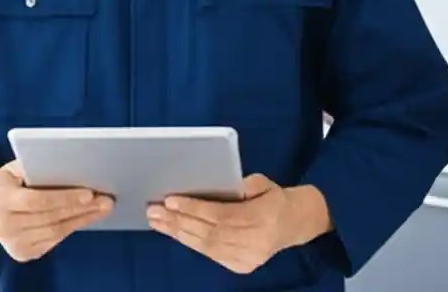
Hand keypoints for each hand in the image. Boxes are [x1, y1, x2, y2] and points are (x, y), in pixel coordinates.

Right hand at [0, 160, 113, 261]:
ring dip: (82, 220)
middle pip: (50, 218)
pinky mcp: (22, 253)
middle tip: (106, 200)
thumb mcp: (12, 168)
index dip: (64, 198)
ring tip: (102, 208)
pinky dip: (71, 228)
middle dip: (81, 209)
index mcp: (1, 200)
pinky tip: (86, 218)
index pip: (37, 201)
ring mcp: (13, 243)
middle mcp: (5, 225)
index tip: (89, 193)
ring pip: (55, 233)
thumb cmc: (6, 183)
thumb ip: (34, 165)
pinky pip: (52, 242)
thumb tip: (70, 161)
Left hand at [146, 174, 324, 274]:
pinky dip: (190, 242)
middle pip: (210, 232)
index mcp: (263, 217)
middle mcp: (256, 241)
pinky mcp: (242, 266)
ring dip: (178, 233)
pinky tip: (174, 233)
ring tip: (157, 221)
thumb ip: (243, 184)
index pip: (221, 214)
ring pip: (207, 246)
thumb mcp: (263, 183)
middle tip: (153, 210)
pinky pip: (210, 255)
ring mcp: (249, 257)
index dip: (194, 208)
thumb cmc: (273, 197)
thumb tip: (214, 184)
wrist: (294, 223)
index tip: (170, 199)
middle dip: (179, 221)